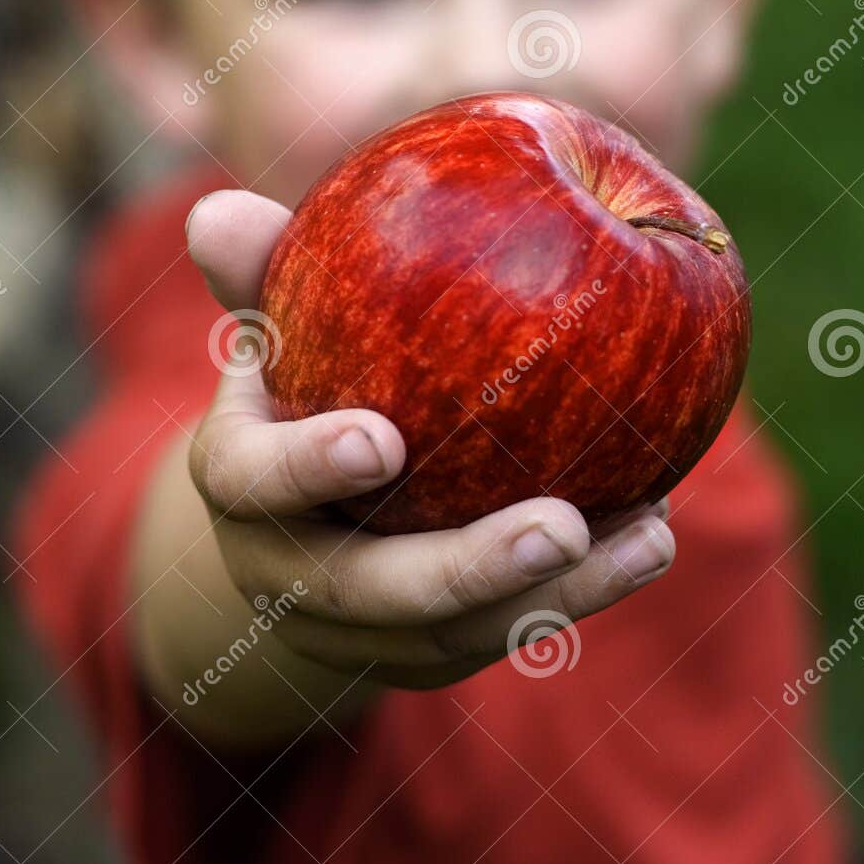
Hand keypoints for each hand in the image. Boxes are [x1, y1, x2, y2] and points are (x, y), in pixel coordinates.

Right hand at [186, 190, 675, 690]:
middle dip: (465, 570)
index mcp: (237, 478)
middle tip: (563, 526)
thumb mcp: (282, 316)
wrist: (309, 503)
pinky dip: (579, 593)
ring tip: (647, 539)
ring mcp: (354, 628)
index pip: (250, 479)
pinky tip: (649, 534)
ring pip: (448, 637)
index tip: (385, 440)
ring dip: (552, 597)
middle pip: (363, 592)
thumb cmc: (306, 371)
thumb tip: (213, 212)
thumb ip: (264, 267)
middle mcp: (282, 568)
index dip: (306, 467)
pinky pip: (500, 635)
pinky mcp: (425, 651)